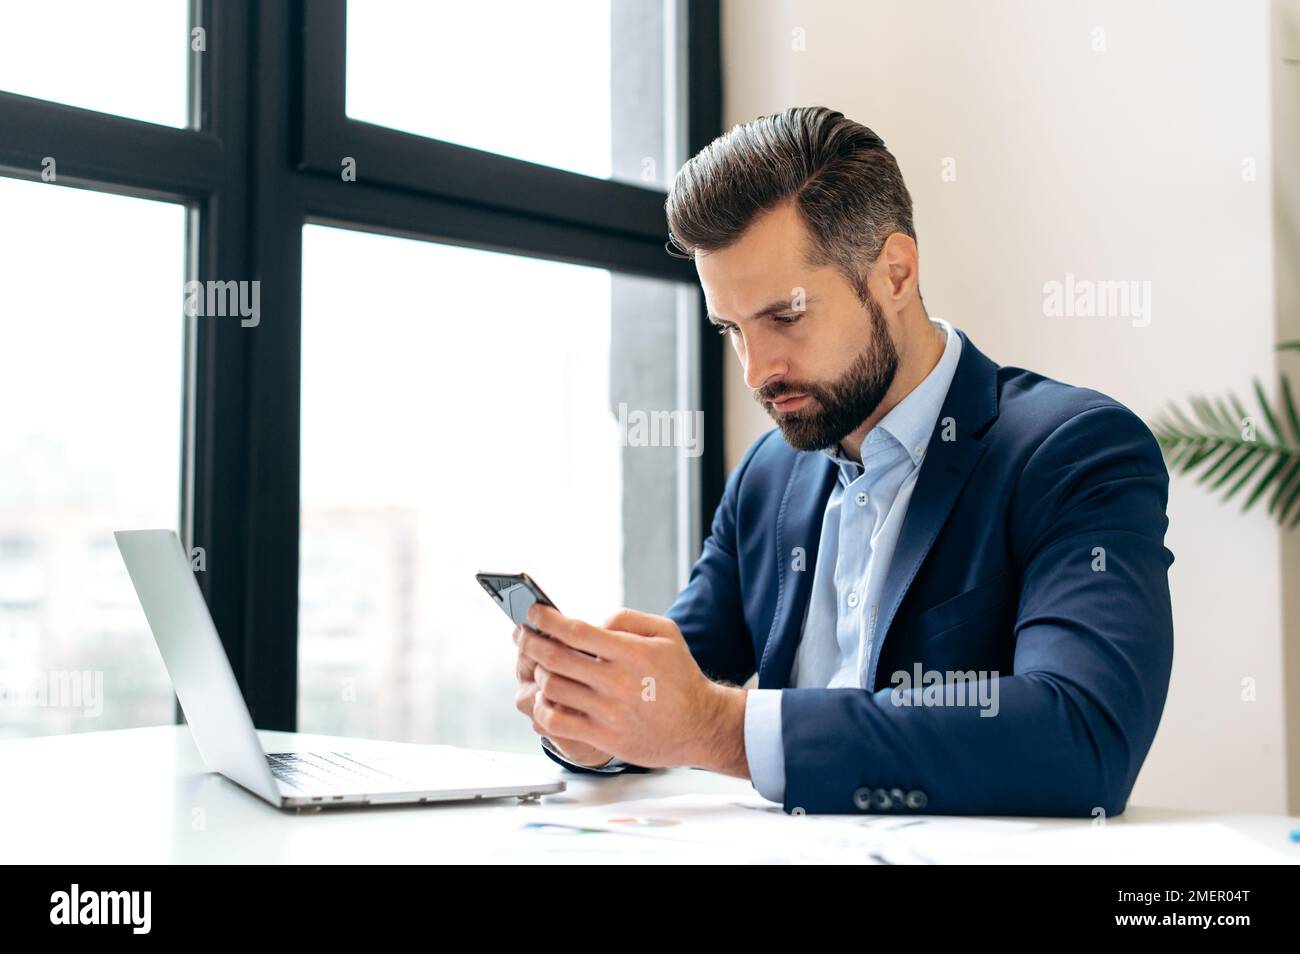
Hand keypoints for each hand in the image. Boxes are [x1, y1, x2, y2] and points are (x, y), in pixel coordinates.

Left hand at [517, 604, 748, 775]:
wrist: (700, 725)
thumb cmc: (680, 678)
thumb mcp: (666, 633)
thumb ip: (627, 618)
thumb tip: (593, 621)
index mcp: (630, 652)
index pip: (575, 631)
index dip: (545, 619)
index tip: (531, 613)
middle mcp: (617, 682)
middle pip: (554, 658)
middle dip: (529, 641)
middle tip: (521, 634)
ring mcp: (608, 712)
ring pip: (551, 688)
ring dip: (536, 673)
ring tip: (535, 666)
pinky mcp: (603, 738)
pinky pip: (556, 722)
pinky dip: (542, 708)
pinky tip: (545, 699)